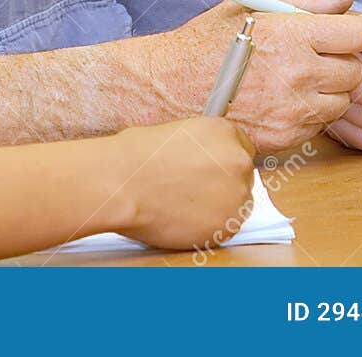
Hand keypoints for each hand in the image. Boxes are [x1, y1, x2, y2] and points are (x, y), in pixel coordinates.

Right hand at [105, 117, 256, 250]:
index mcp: (224, 133)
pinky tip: (181, 217)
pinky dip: (206, 225)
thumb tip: (202, 159)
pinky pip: (222, 227)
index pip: (241, 145)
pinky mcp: (225, 228)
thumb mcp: (173, 133)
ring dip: (216, 205)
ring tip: (181, 203)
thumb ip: (199, 146)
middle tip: (190, 187)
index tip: (210, 167)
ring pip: (235, 204)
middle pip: (241, 175)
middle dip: (220, 182)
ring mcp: (235, 198)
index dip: (221, 158)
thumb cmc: (134, 156)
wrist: (120, 184)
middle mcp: (238, 163)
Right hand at [145, 0, 361, 154]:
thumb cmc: (204, 43)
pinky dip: (311, 110)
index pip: (361, 32)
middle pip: (356, 69)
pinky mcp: (288, 136)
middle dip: (347, 59)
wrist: (166, 90)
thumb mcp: (248, 6)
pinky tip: (283, 98)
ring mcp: (294, 109)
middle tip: (323, 53)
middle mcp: (299, 73)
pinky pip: (320, 122)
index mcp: (291, 34)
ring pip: (342, 99)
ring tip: (299, 77)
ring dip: (332, 88)